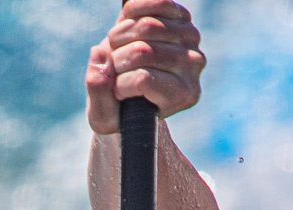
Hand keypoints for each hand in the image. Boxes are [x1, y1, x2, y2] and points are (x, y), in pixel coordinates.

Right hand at [84, 0, 204, 134]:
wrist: (134, 87)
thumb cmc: (121, 107)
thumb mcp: (104, 114)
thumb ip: (98, 91)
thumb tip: (100, 57)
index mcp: (182, 95)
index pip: (143, 79)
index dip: (120, 84)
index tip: (117, 92)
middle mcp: (194, 66)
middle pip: (143, 51)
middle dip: (117, 58)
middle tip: (114, 67)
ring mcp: (190, 38)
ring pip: (146, 26)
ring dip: (120, 36)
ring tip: (118, 49)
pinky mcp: (181, 16)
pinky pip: (157, 2)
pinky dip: (133, 9)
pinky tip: (126, 21)